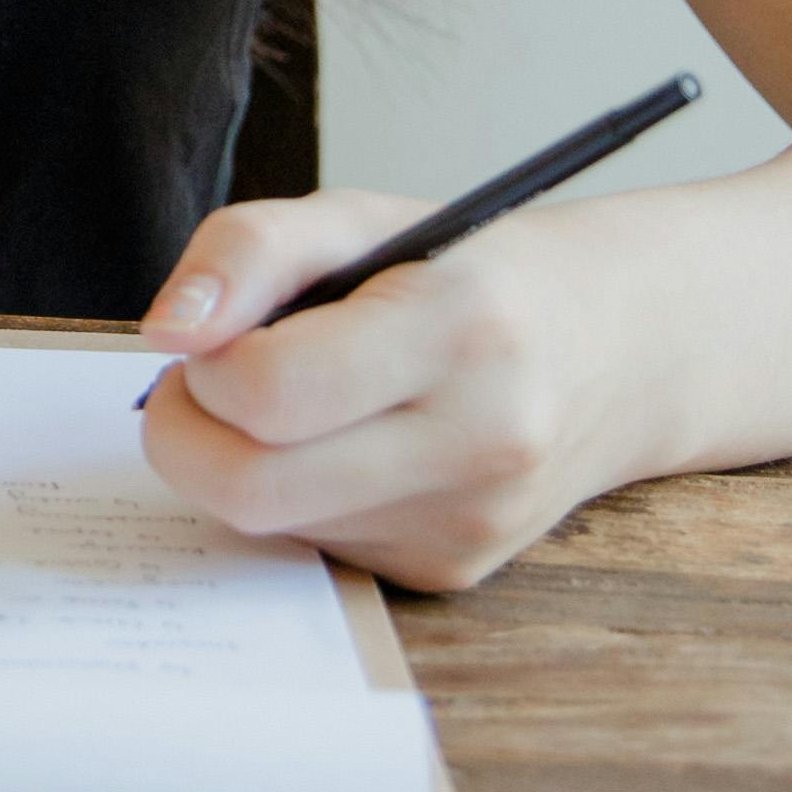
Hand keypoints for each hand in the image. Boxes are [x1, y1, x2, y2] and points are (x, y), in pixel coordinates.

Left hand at [135, 186, 641, 591]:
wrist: (624, 348)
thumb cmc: (474, 270)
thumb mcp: (363, 219)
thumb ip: (249, 251)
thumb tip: (166, 331)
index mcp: (462, 329)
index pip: (271, 390)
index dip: (205, 367)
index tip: (212, 336)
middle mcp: (479, 442)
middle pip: (250, 488)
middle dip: (190, 435)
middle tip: (208, 383)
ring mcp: (469, 523)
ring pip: (273, 525)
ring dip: (244, 463)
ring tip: (297, 401)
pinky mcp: (451, 571)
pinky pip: (316, 546)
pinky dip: (299, 497)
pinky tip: (350, 445)